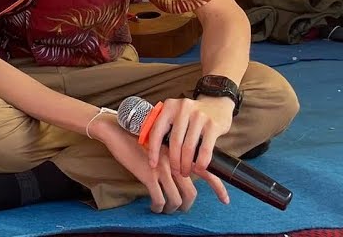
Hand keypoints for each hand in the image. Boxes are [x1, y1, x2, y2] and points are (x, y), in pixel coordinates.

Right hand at [92, 115, 227, 212]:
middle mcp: (175, 161)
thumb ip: (173, 157)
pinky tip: (154, 207)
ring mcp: (162, 169)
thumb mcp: (160, 145)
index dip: (218, 187)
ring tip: (166, 210)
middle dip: (188, 205)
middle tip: (183, 209)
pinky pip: (159, 199)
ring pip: (176, 199)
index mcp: (180, 153)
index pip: (205, 171)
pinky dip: (158, 207)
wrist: (117, 131)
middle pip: (191, 192)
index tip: (225, 199)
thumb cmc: (136, 139)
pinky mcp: (148, 175)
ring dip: (172, 209)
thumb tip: (182, 174)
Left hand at [144, 96, 235, 179]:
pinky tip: (199, 168)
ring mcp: (199, 116)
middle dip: (174, 162)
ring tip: (186, 172)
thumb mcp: (175, 113)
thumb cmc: (192, 114)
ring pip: (188, 148)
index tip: (153, 164)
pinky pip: (205, 149)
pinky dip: (201, 162)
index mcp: (169, 107)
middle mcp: (183, 109)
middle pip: (174, 142)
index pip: (157, 131)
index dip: (153, 150)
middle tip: (176, 171)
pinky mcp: (213, 125)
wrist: (218, 103)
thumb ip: (164, 126)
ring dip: (186, 165)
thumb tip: (148, 147)